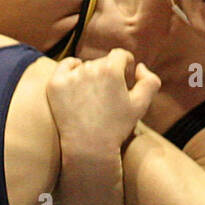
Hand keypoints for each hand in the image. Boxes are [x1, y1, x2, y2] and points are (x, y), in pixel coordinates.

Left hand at [46, 50, 160, 151]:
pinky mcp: (55, 84)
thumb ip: (150, 80)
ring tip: (94, 96)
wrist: (88, 148)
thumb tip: (139, 66)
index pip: (121, 55)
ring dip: (90, 75)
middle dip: (108, 73)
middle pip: (102, 62)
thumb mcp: (141, 105)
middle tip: (108, 94)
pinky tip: (78, 83)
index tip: (125, 81)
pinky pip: (65, 66)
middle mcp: (89, 68)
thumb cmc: (116, 127)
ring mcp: (70, 76)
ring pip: (85, 66)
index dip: (126, 67)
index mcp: (111, 69)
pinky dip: (71, 70)